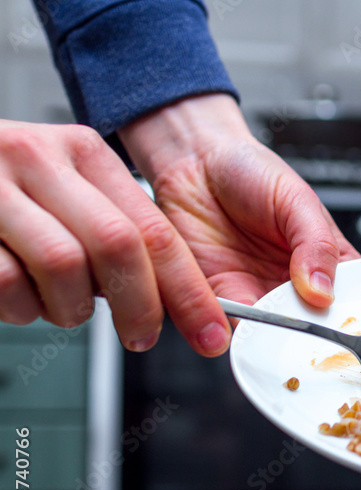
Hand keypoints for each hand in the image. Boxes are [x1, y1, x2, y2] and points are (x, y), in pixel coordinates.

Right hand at [0, 119, 196, 351]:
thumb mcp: (64, 192)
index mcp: (82, 153)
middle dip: (141, 306)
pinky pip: (7, 282)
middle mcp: (39, 158)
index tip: (209, 332)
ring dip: (70, 308)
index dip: (188, 291)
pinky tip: (17, 297)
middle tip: (141, 336)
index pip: (155, 231)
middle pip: (119, 246)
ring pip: (63, 266)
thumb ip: (113, 232)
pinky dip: (20, 308)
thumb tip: (171, 298)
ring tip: (57, 305)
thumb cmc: (1, 193)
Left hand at [119, 94, 359, 342]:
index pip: (348, 299)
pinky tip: (247, 314)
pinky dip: (239, 324)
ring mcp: (258, 291)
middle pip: (312, 323)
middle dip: (312, 332)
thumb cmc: (250, 171)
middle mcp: (293, 283)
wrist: (194, 160)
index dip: (351, 316)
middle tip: (312, 329)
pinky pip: (233, 320)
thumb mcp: (298, 200)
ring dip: (276, 332)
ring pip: (274, 329)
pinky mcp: (221, 295)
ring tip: (280, 321)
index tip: (348, 325)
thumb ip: (316, 245)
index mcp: (325, 261)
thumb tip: (323, 290)